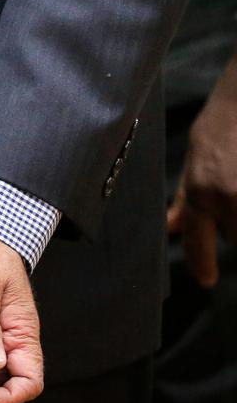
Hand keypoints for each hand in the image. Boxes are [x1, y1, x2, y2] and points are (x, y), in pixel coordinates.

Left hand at [167, 55, 236, 287]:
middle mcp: (230, 197)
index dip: (202, 263)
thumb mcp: (197, 157)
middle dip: (234, 222)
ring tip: (236, 174)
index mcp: (202, 189)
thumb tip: (172, 226)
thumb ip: (189, 197)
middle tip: (232, 184)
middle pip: (235, 236)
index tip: (206, 280)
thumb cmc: (225, 122)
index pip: (200, 239)